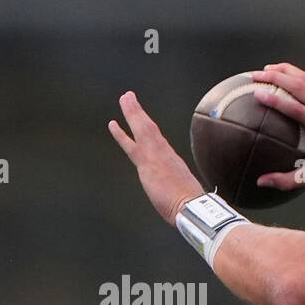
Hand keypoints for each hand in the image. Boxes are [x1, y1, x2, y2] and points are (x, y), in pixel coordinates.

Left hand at [108, 91, 203, 225]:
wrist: (192, 207)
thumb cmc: (191, 204)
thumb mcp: (184, 192)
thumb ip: (176, 188)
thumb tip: (177, 194)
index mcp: (171, 160)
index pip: (156, 139)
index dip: (147, 126)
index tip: (141, 117)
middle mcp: (164, 154)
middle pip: (148, 128)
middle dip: (138, 112)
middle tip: (128, 97)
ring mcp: (155, 157)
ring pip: (142, 129)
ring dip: (131, 113)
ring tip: (124, 98)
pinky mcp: (147, 163)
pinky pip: (132, 144)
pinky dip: (122, 133)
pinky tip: (113, 124)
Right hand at [250, 63, 304, 207]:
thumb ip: (283, 180)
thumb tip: (260, 182)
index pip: (295, 108)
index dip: (275, 99)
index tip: (257, 93)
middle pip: (301, 86)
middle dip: (277, 77)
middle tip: (257, 75)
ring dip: (289, 72)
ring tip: (269, 69)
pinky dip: (301, 78)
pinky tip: (288, 77)